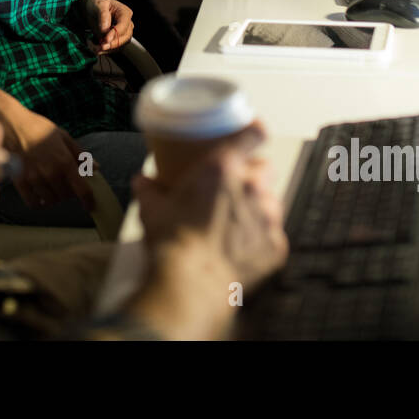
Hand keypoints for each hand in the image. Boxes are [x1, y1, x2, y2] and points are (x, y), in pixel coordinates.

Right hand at [0, 83, 95, 210]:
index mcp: (64, 161)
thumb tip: (95, 168)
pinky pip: (33, 203)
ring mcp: (34, 179)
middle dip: (69, 193)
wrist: (11, 124)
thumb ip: (80, 154)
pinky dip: (40, 203)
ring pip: (51, 201)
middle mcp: (50, 172)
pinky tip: (41, 195)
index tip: (90, 205)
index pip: (82, 189)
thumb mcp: (63, 136)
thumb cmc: (38, 128)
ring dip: (55, 197)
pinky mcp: (20, 182)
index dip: (89, 200)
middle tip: (65, 184)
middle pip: (66, 196)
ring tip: (52, 186)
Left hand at [78, 0, 133, 54]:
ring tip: (94, 47)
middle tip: (100, 46)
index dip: (115, 34)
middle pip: (125, 38)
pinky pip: (114, 49)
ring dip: (107, 49)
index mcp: (124, 13)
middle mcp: (126, 24)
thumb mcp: (98, 5)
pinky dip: (105, 51)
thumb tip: (105, 29)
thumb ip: (103, 16)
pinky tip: (95, 47)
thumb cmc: (96, 3)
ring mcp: (122, 33)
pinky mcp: (116, 40)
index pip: (123, 25)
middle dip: (112, 44)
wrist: (91, 8)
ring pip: (120, 46)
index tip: (105, 39)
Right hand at [126, 122, 287, 338]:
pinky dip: (261, 239)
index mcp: (223, 168)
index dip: (253, 132)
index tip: (250, 134)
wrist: (189, 285)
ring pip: (272, 200)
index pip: (255, 133)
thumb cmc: (172, 244)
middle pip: (265, 168)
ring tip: (235, 222)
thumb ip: (149, 190)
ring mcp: (268, 217)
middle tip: (232, 189)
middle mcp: (252, 187)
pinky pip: (273, 234)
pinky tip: (241, 247)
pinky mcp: (276, 245)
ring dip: (258, 207)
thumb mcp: (153, 209)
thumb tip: (142, 182)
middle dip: (252, 175)